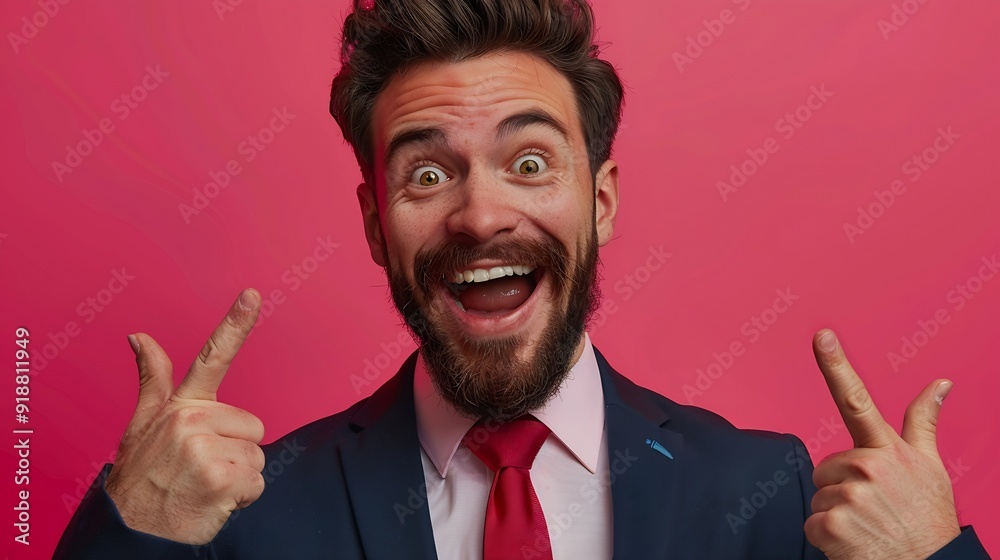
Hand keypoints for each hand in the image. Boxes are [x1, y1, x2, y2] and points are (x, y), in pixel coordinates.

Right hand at [105, 289, 265, 544]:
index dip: (235, 324)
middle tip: (202, 468)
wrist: (130, 529)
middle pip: (253, 428)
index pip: (211, 357)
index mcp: (181, 406)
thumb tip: (140, 336)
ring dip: (238, 477)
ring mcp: (206, 449)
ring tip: (204, 485)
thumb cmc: (142, 475)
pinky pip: (256, 483)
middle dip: (236, 450)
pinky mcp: (220, 477)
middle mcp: (192, 421)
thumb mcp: (143, 425)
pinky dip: (240, 498)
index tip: (252, 293)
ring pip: (257, 457)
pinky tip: (211, 501)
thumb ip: (153, 379)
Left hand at [804, 329, 960, 559]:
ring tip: (868, 525)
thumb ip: (923, 422)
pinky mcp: (832, 524)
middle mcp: (868, 467)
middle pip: (828, 466)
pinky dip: (827, 536)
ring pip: (819, 494)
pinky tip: (855, 542)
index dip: (836, 365)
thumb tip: (940, 382)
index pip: (858, 400)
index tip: (821, 336)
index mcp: (888, 450)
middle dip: (842, 485)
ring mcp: (850, 495)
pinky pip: (811, 522)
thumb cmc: (927, 518)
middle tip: (873, 507)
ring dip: (836, 512)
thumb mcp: (930, 467)